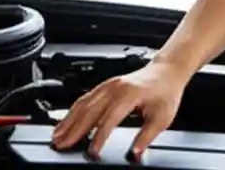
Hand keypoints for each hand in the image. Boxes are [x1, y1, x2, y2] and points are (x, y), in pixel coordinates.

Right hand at [51, 58, 190, 159]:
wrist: (167, 72)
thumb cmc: (166, 93)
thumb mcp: (162, 118)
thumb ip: (146, 137)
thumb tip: (136, 154)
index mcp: (129, 94)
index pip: (109, 119)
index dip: (99, 137)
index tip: (92, 152)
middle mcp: (115, 87)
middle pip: (90, 111)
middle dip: (74, 130)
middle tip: (61, 146)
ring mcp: (109, 85)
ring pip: (83, 104)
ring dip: (68, 121)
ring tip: (57, 136)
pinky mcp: (105, 86)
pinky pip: (85, 98)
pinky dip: (73, 111)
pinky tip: (65, 122)